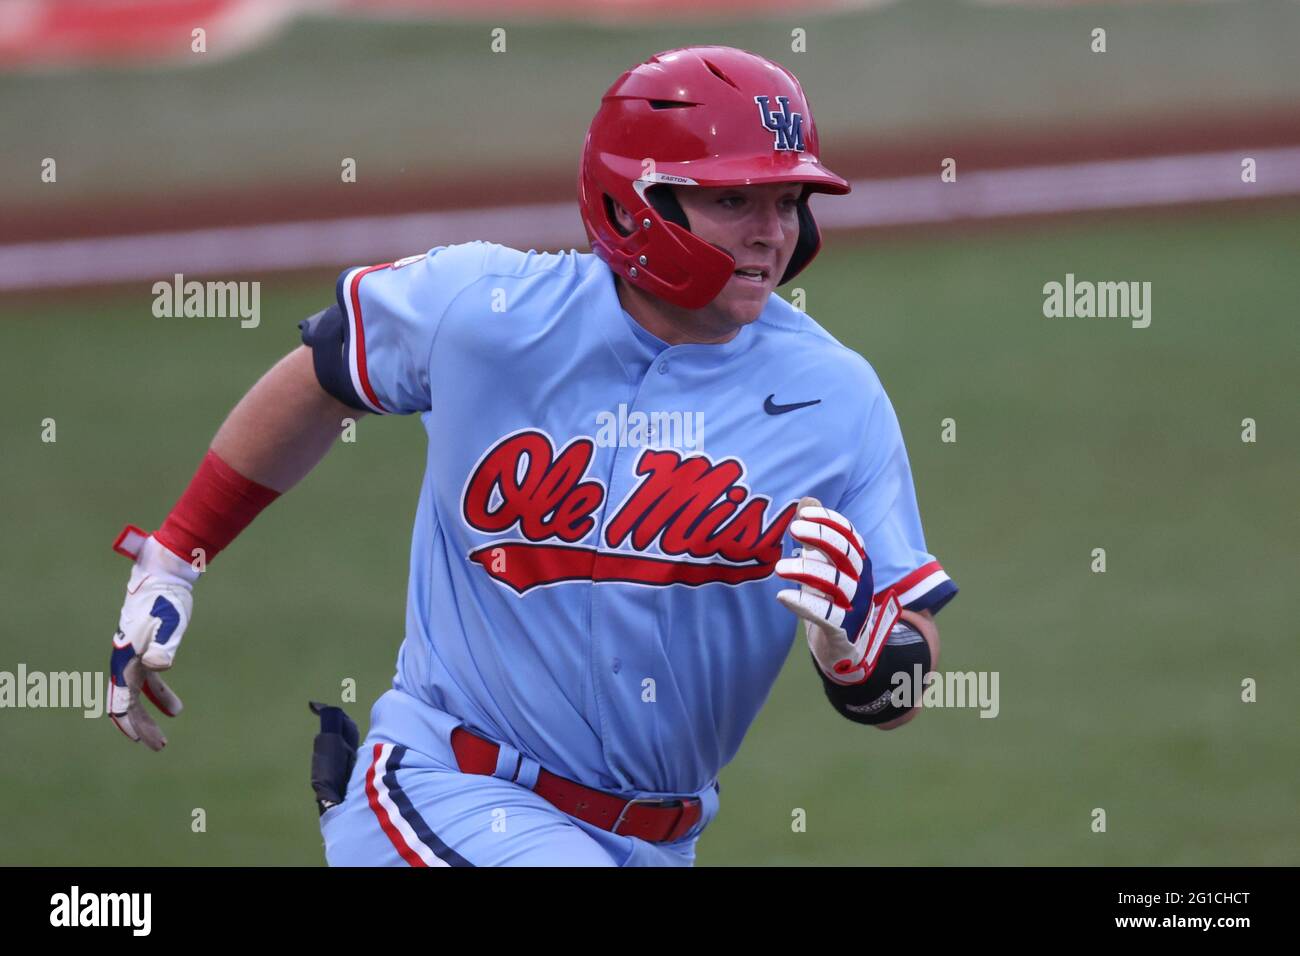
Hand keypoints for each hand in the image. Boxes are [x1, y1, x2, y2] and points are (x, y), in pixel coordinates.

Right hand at [108, 526, 198, 749]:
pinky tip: (175, 709)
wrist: (165, 575)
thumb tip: (159, 666)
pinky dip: (160, 696)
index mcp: (126, 657)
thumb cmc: (167, 599)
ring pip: (137, 694)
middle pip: (127, 702)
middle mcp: (125, 659)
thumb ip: (164, 645)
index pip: (121, 699)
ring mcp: (135, 655)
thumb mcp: (170, 622)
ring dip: (148, 716)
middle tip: (161, 747)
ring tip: (165, 737)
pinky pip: (149, 681)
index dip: (129, 722)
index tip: (141, 741)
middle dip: (141, 726)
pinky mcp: (147, 649)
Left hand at [775, 496, 899, 684]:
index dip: (829, 520)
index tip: (804, 511)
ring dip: (808, 571)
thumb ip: (816, 536)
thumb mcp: (824, 566)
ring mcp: (856, 608)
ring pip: (837, 584)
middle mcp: (861, 582)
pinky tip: (783, 596)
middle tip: (793, 529)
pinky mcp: (844, 632)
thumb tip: (806, 499)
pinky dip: (805, 604)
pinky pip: (828, 615)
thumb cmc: (832, 600)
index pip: (850, 535)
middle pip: (847, 554)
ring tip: (779, 568)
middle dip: (822, 537)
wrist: (846, 650)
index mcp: (858, 564)